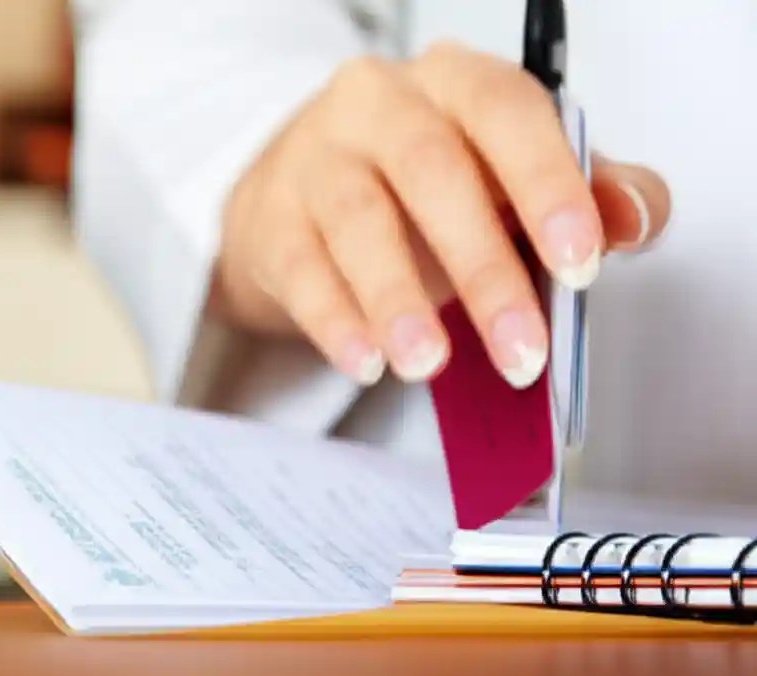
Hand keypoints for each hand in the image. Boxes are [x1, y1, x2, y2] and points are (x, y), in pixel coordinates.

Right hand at [212, 43, 670, 387]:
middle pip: (429, 170)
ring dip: (397, 298)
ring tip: (427, 365)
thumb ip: (588, 193)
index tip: (580, 264)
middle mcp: (378, 104)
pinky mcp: (270, 219)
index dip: (547, 185)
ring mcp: (314, 158)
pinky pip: (301, 268)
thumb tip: (633, 220)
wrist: (301, 198)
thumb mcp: (511, 178)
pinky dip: (336, 320)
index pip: (506, 112)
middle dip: (481, 268)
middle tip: (519, 353)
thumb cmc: (422, 189)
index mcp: (456, 83)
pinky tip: (366, 361)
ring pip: (356, 219)